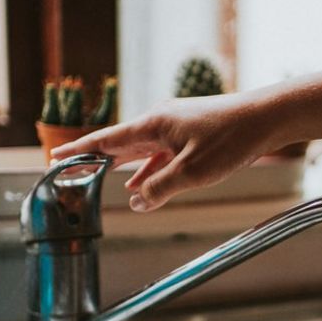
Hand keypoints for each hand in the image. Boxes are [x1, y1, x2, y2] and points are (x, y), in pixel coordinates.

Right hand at [50, 92, 282, 211]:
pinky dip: (149, 169)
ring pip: (141, 150)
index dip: (78, 151)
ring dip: (122, 168)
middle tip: (69, 171)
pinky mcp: (192, 134)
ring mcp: (176, 127)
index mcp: (152, 125)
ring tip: (100, 181)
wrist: (266, 118)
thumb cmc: (231, 140)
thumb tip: (137, 201)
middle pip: (118, 143)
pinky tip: (142, 184)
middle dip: (94, 159)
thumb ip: (161, 188)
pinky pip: (161, 154)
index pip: (105, 140)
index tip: (55, 159)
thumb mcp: (192, 172)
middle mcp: (159, 122)